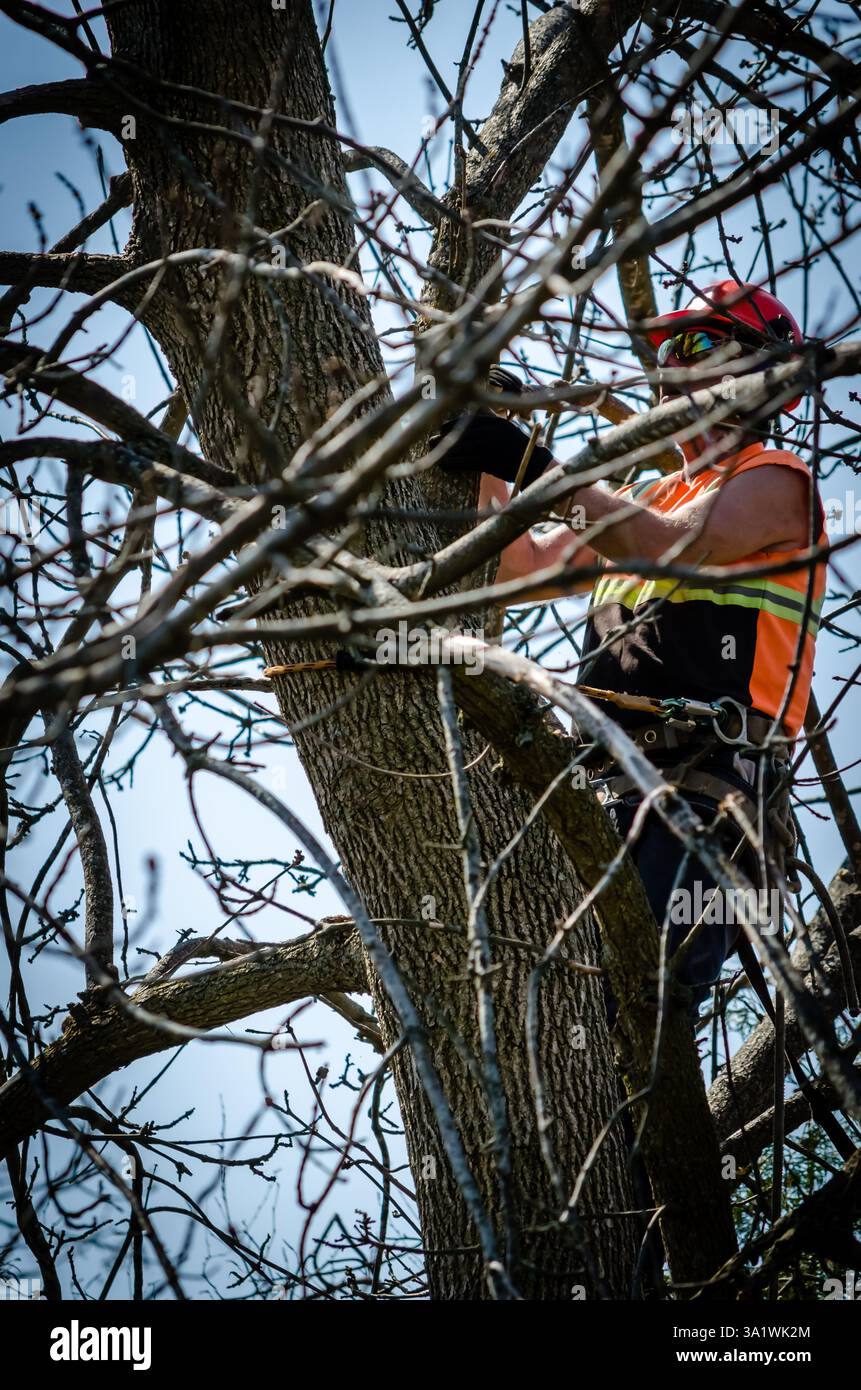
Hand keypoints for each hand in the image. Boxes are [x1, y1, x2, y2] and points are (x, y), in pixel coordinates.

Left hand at [430, 410, 553, 487]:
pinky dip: (454, 464)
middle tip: (431, 441)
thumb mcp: (504, 430)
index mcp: (496, 421)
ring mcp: (491, 446)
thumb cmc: (517, 449)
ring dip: (445, 452)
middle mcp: (493, 432)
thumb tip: (465, 428)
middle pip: (462, 433)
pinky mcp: (490, 462)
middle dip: (444, 438)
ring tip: (434, 455)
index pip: (468, 420)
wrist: (534, 464)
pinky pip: (466, 462)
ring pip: (462, 448)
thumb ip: (487, 426)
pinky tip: (444, 466)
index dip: (451, 424)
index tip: (440, 429)